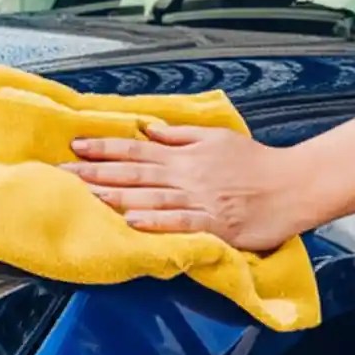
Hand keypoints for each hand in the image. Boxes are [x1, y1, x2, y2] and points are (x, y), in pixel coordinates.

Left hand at [61, 125, 307, 251]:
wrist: (293, 185)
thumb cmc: (256, 162)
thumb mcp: (216, 138)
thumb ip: (180, 136)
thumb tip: (149, 129)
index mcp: (185, 155)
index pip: (135, 148)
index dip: (104, 147)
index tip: (74, 146)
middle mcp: (186, 175)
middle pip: (134, 172)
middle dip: (95, 172)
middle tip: (61, 173)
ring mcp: (199, 200)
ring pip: (150, 196)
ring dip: (116, 195)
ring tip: (86, 194)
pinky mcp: (214, 224)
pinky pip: (181, 222)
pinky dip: (156, 222)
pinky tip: (133, 221)